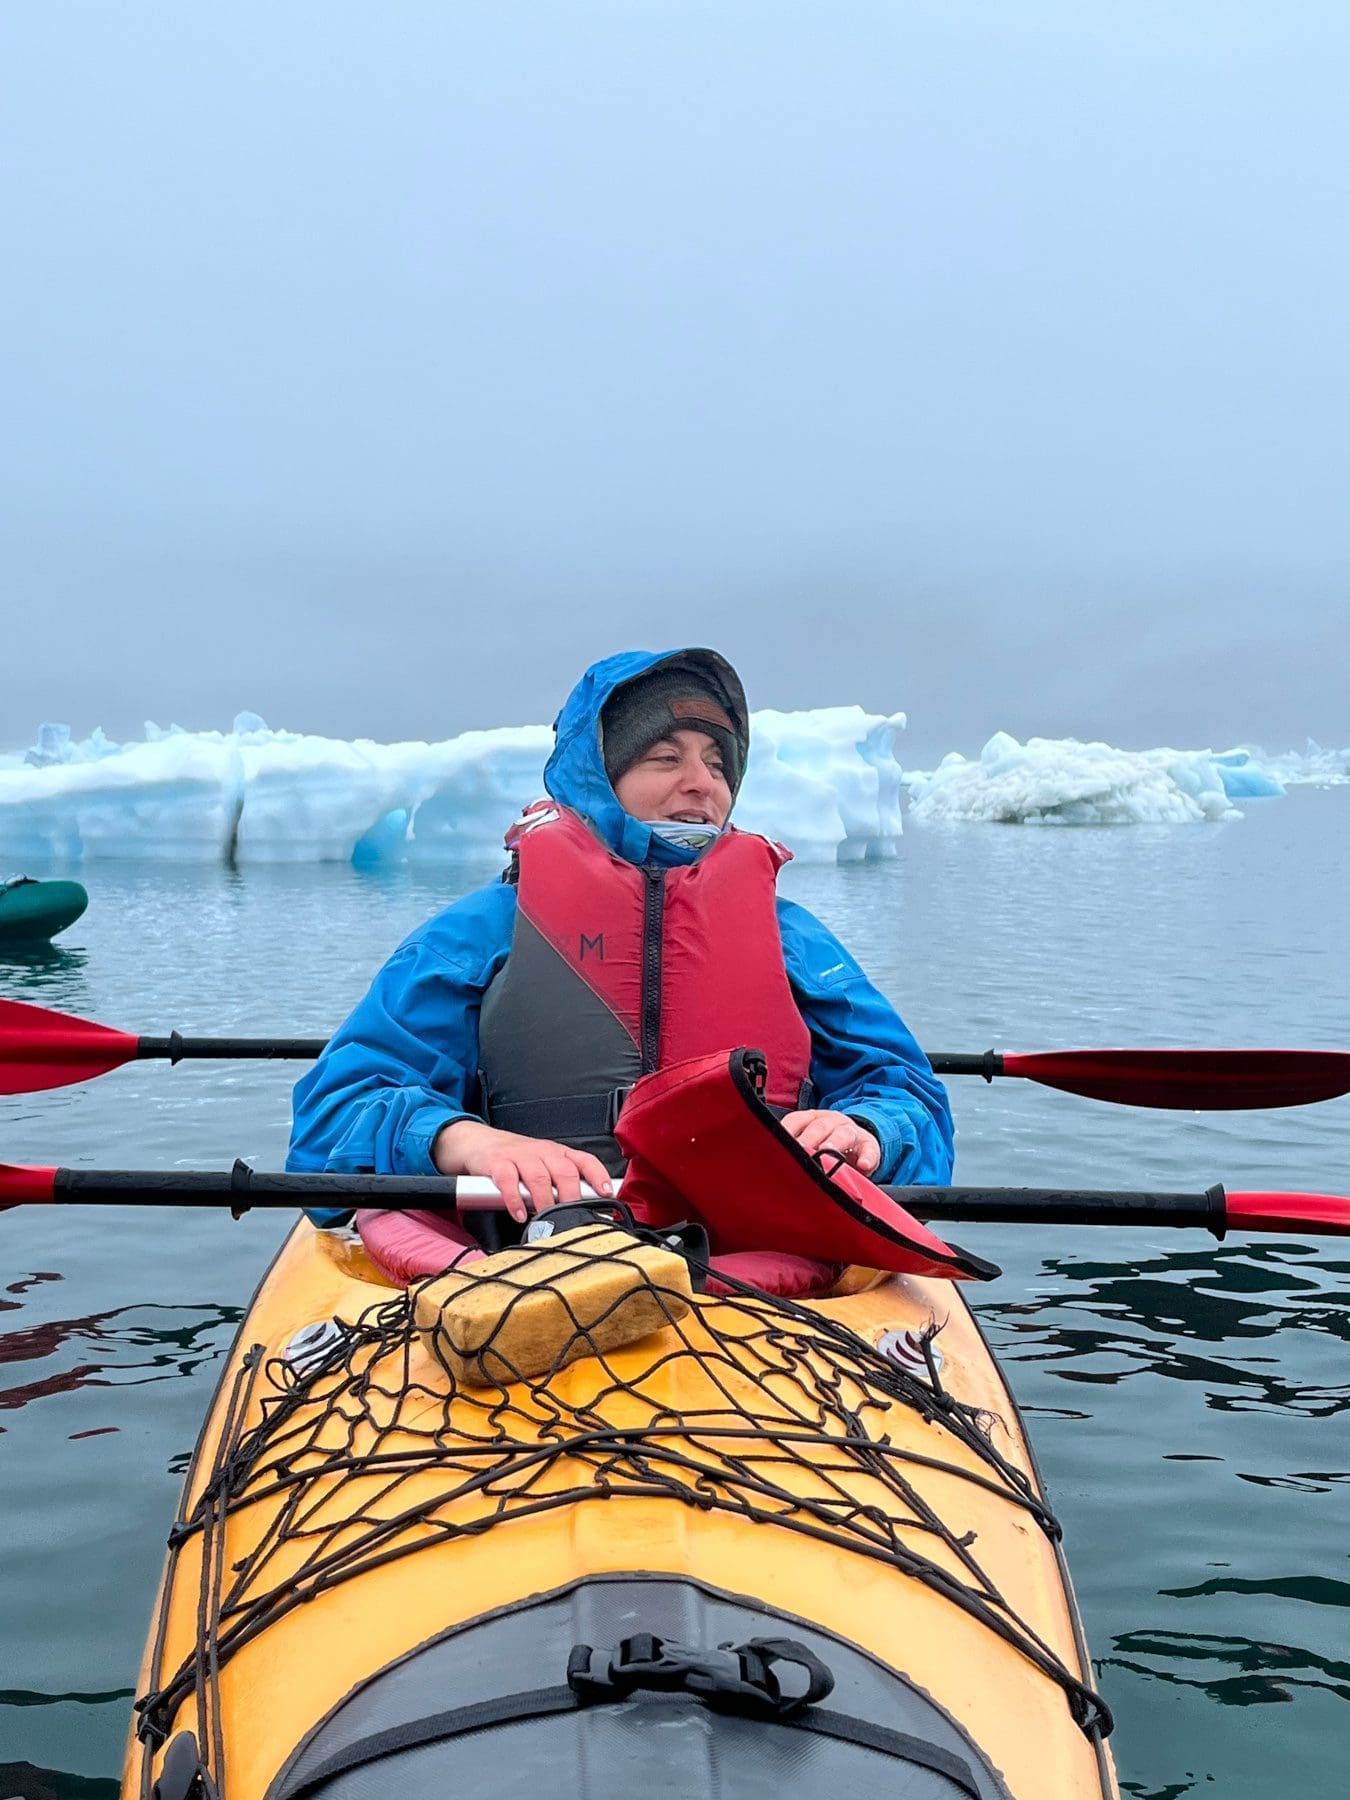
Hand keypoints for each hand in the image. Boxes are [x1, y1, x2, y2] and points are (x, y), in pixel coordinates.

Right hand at [432, 1119, 613, 1224]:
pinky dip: (514, 1199)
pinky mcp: (497, 1163)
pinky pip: (508, 1180)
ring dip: (545, 1201)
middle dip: (572, 1195)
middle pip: (564, 1171)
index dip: (598, 1176)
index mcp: (559, 1153)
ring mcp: (520, 1156)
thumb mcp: (545, 1166)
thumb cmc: (519, 1159)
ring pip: (539, 1176)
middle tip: (574, 1218)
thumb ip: (562, 1185)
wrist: (481, 1142)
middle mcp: (543, 1152)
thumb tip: (583, 1213)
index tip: (607, 1194)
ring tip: (547, 1220)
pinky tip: (518, 1214)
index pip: (585, 1160)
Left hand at [779, 1109, 880, 1176]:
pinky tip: (864, 1166)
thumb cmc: (826, 1143)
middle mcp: (831, 1121)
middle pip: (819, 1127)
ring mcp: (851, 1131)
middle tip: (801, 1150)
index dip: (787, 1131)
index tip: (778, 1144)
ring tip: (828, 1152)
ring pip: (843, 1134)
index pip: (796, 1120)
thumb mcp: (809, 1140)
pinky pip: (870, 1150)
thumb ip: (794, 1148)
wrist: (857, 1140)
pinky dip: (867, 1158)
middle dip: (808, 1138)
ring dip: (835, 1143)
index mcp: (812, 1119)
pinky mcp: (869, 1145)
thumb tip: (771, 1163)